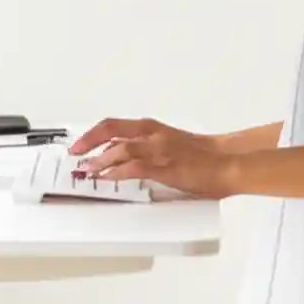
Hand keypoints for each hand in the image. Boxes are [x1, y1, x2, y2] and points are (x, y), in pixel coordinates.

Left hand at [70, 118, 236, 198]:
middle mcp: (152, 134)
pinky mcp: (164, 167)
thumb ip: (149, 152)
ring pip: (119, 148)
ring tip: (87, 169)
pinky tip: (106, 178)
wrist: (228, 161)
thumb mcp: (171, 146)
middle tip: (76, 153)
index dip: (94, 133)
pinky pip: (133, 167)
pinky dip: (115, 172)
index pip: (115, 125)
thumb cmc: (205, 157)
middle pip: (111, 130)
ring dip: (99, 160)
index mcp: (154, 128)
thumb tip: (127, 163)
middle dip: (88, 141)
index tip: (81, 143)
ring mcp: (158, 149)